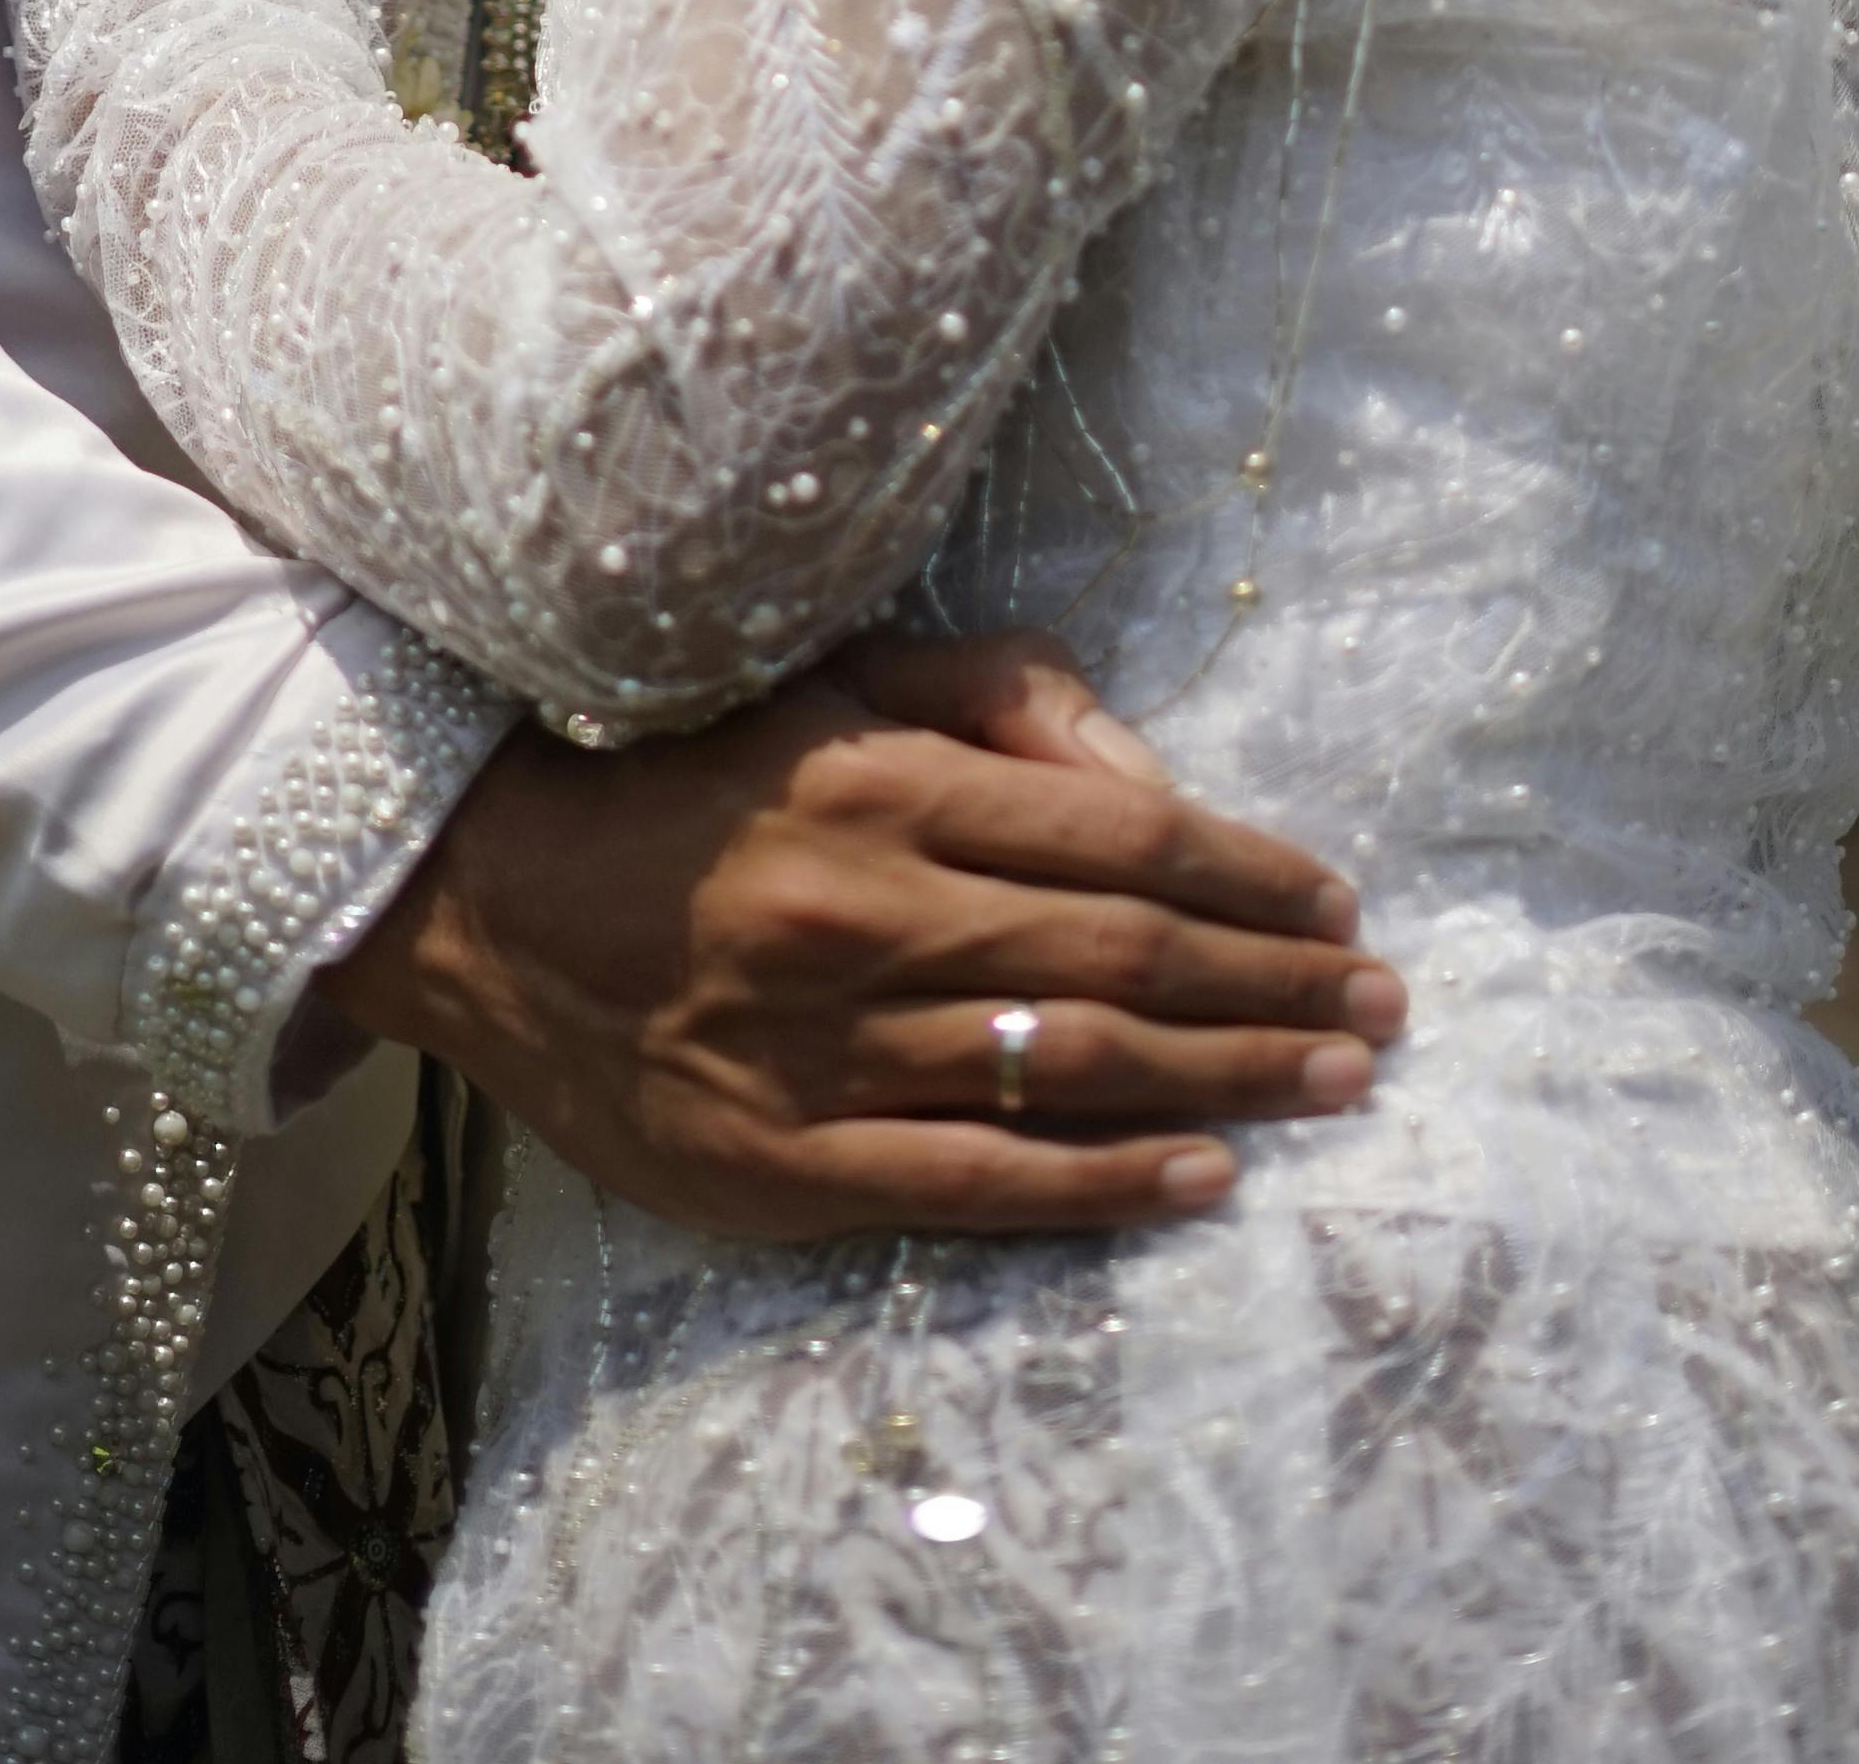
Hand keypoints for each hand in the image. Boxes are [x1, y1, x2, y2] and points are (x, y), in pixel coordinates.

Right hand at [320, 629, 1403, 1237]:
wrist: (478, 895)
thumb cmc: (681, 770)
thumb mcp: (835, 675)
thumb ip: (1001, 699)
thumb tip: (1149, 775)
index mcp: (883, 787)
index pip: (1120, 835)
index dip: (1249, 873)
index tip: (1337, 900)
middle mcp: (866, 918)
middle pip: (1123, 958)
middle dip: (1273, 985)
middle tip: (1380, 1007)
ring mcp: (824, 1054)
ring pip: (1072, 1070)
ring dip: (1227, 1079)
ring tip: (1336, 1081)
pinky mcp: (781, 1166)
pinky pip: (975, 1183)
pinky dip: (1103, 1185)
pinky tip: (1203, 1173)